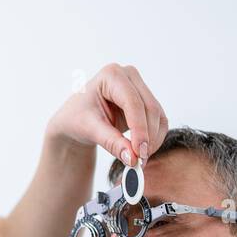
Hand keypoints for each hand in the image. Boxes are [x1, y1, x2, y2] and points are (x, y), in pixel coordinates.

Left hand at [46, 63, 168, 164]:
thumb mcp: (89, 129)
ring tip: (139, 160)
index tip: (139, 153)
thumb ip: (111, 142)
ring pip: (157, 115)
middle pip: (149, 108)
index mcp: (111, 75)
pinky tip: (142, 151)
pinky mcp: (146, 101)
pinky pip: (159, 121)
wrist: (77, 119)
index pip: (132, 103)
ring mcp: (139, 87)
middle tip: (140, 161)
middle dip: (147, 137)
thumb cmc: (77, 118)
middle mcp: (129, 76)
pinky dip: (154, 138)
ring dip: (153, 140)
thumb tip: (132, 158)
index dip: (139, 129)